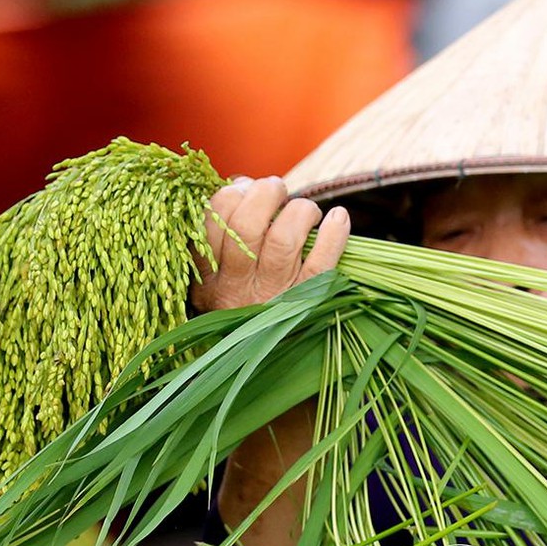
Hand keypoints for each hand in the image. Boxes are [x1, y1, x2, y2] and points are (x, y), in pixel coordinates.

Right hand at [190, 176, 351, 313]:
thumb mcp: (214, 276)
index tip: (244, 189)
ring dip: (299, 210)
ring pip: (283, 240)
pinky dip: (334, 235)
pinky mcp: (306, 302)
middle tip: (276, 190)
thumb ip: (220, 231)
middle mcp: (237, 288)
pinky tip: (338, 218)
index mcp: (208, 277)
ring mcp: (272, 296)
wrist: (264, 362)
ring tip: (305, 210)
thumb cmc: (240, 302)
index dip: (231, 193)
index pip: (212, 220)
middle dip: (265, 193)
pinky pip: (322, 264)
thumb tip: (241, 183)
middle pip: (246, 226)